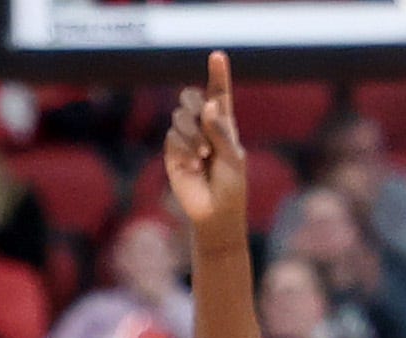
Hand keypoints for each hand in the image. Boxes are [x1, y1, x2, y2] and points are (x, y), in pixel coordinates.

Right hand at [161, 52, 251, 244]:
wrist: (215, 213)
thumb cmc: (231, 185)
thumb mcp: (233, 155)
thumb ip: (221, 130)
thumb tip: (208, 105)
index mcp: (223, 123)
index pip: (218, 93)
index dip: (217, 74)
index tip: (217, 55)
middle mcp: (203, 127)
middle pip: (192, 98)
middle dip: (197, 104)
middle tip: (207, 116)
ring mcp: (186, 139)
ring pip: (180, 117)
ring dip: (194, 134)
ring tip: (205, 155)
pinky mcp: (172, 153)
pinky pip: (172, 137)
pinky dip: (185, 149)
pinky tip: (195, 165)